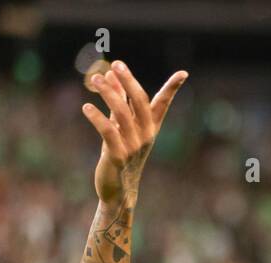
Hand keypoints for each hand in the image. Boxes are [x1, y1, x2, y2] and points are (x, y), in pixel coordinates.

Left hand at [84, 62, 187, 208]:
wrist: (118, 189)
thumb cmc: (120, 153)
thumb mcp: (121, 125)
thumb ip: (118, 99)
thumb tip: (111, 73)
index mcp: (150, 127)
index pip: (163, 104)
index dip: (172, 88)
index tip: (183, 73)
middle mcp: (146, 135)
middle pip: (141, 103)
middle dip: (130, 82)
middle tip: (117, 64)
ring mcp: (133, 146)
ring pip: (122, 113)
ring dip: (109, 94)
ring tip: (95, 79)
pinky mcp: (118, 156)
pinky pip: (108, 132)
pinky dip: (97, 118)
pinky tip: (87, 107)